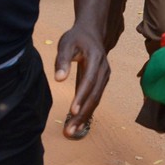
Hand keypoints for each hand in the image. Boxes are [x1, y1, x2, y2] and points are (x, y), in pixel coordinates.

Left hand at [54, 24, 110, 138]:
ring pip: (96, 99)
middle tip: (70, 130)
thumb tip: (59, 79)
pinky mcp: (102, 82)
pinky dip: (88, 111)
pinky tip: (79, 124)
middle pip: (94, 95)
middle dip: (82, 114)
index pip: (89, 80)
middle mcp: (104, 70)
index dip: (81, 96)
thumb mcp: (66, 43)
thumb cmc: (77, 38)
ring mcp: (105, 76)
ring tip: (73, 131)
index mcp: (96, 59)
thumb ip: (63, 60)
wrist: (92, 32)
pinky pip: (96, 98)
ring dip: (85, 116)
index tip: (72, 111)